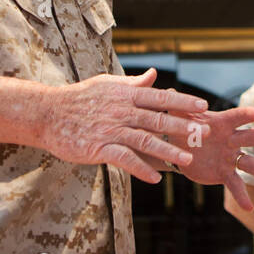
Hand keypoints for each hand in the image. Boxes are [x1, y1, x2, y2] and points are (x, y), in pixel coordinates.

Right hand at [39, 68, 210, 181]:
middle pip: (158, 119)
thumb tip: (153, 74)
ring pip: (146, 141)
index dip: (183, 102)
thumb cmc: (79, 98)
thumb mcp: (107, 84)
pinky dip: (141, 169)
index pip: (160, 97)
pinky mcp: (100, 148)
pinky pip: (125, 160)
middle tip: (206, 133)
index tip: (204, 106)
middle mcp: (122, 111)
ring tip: (187, 160)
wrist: (48, 114)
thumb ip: (133, 83)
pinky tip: (156, 179)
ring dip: (168, 151)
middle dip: (184, 127)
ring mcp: (111, 130)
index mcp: (126, 94)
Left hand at [175, 106, 253, 211]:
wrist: (177, 148)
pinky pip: (235, 185)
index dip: (246, 115)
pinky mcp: (224, 174)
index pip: (236, 117)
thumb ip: (177, 106)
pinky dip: (242, 196)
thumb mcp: (177, 116)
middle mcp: (230, 140)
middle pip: (248, 137)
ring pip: (247, 163)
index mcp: (221, 123)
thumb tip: (171, 90)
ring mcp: (229, 158)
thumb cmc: (181, 127)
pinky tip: (249, 208)